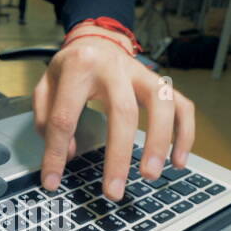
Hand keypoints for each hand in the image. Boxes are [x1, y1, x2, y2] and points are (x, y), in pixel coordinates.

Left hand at [33, 26, 195, 200]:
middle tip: (113, 191)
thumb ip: (47, 118)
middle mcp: (115, 68)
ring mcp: (142, 74)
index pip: (64, 117)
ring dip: (159, 142)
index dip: (56, 154)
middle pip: (122, 112)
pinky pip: (182, 106)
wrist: (96, 39)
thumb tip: (67, 152)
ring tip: (150, 175)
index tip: (52, 182)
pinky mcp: (160, 83)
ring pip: (161, 105)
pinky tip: (178, 161)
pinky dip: (185, 134)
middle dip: (118, 157)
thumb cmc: (71, 68)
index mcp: (79, 67)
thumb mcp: (46, 85)